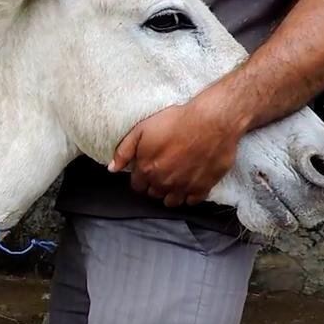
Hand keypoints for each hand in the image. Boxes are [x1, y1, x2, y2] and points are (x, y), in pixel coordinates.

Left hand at [108, 102, 244, 206]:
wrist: (211, 122)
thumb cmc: (175, 121)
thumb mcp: (141, 130)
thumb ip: (124, 151)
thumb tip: (112, 169)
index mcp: (147, 170)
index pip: (137, 185)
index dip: (141, 177)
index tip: (147, 169)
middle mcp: (163, 183)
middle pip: (153, 193)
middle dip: (154, 185)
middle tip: (163, 171)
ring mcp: (183, 188)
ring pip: (171, 202)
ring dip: (170, 193)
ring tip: (175, 180)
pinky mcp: (203, 188)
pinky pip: (192, 201)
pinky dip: (189, 195)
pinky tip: (190, 182)